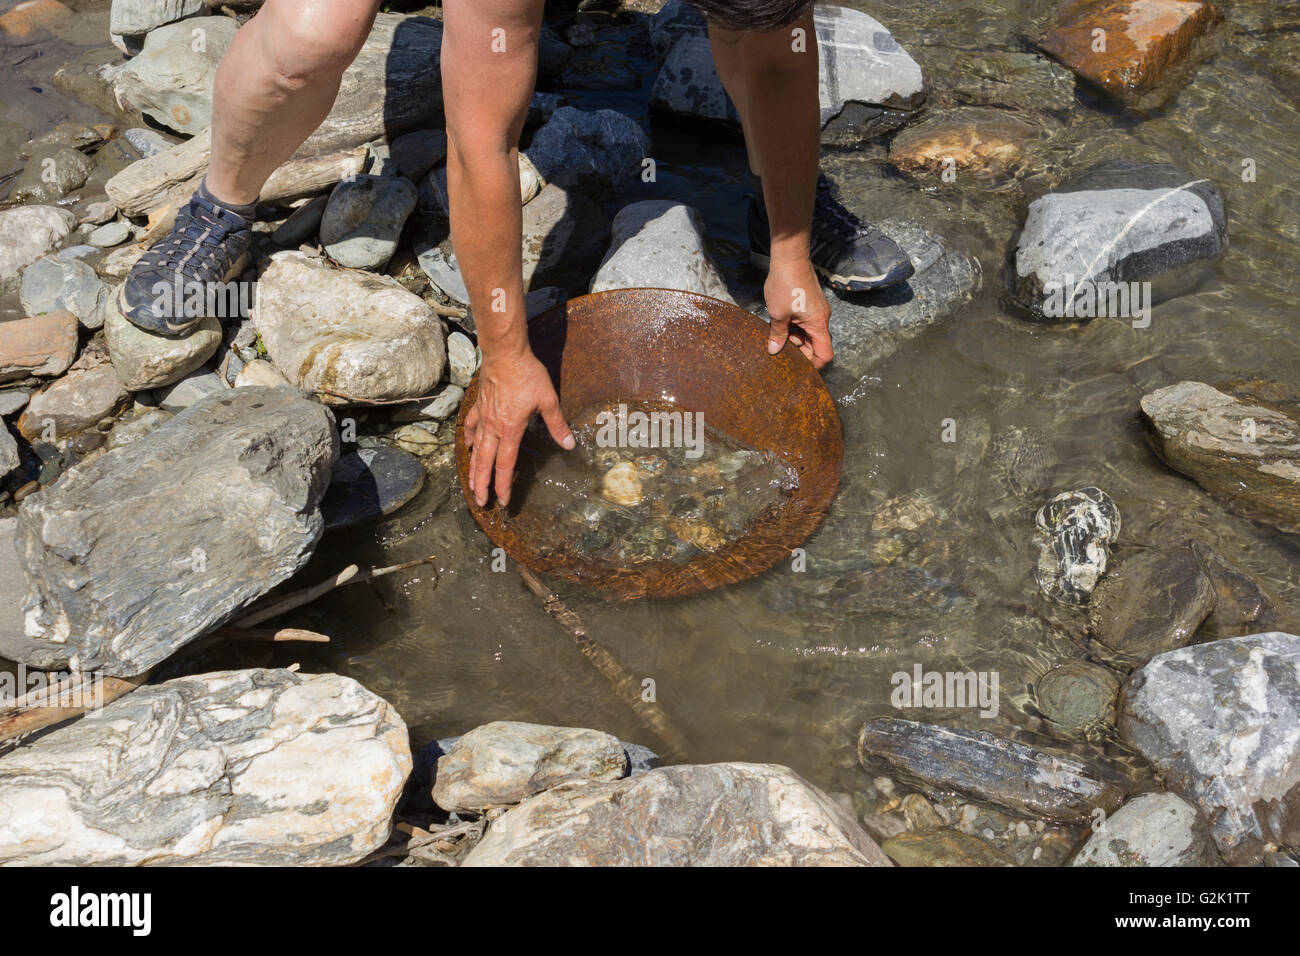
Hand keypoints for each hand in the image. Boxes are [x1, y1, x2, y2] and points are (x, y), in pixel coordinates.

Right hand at [464, 349, 573, 507]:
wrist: (505, 352)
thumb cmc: (528, 374)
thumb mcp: (549, 399)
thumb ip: (558, 424)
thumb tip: (569, 444)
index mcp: (511, 430)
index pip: (505, 465)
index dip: (504, 485)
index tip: (503, 500)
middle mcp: (494, 428)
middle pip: (485, 463)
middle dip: (483, 485)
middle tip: (481, 503)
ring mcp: (483, 417)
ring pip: (475, 449)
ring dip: (473, 469)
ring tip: (471, 485)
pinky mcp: (479, 405)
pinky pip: (470, 426)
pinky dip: (468, 438)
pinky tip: (467, 446)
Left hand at [764, 254, 832, 368]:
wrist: (790, 258)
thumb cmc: (785, 285)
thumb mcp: (778, 314)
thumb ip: (778, 335)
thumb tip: (774, 350)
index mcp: (818, 324)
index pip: (824, 354)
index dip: (814, 364)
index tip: (799, 367)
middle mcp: (822, 318)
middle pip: (816, 344)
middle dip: (800, 349)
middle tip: (781, 346)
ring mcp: (818, 310)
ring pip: (810, 332)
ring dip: (796, 336)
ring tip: (778, 331)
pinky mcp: (812, 302)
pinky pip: (807, 321)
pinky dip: (796, 325)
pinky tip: (781, 321)